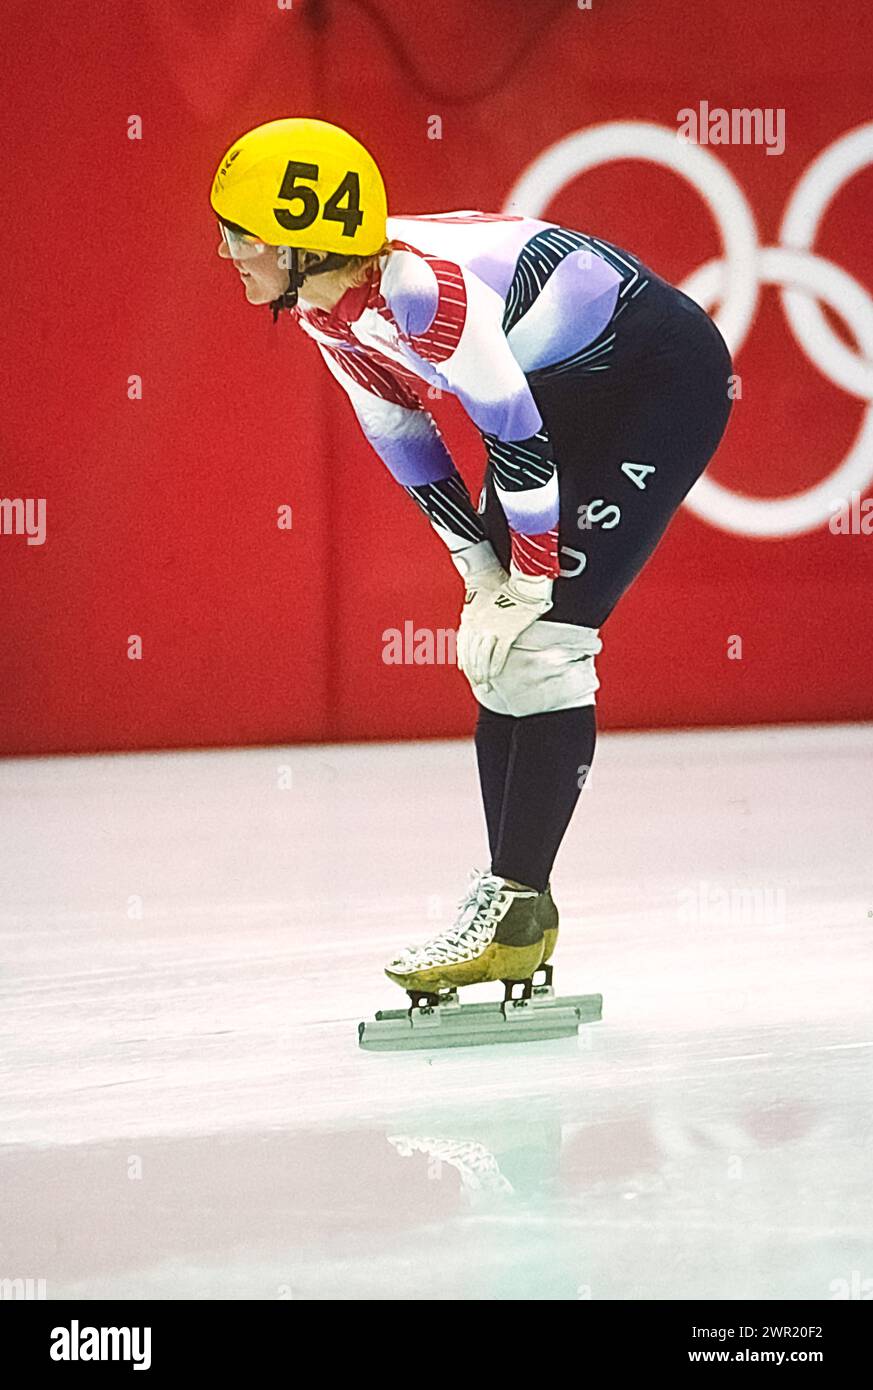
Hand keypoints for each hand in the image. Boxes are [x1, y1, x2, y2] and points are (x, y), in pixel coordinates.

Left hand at [457, 563, 553, 687]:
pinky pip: (498, 654)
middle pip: (471, 655)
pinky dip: (495, 666)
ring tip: (485, 682)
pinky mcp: (507, 632)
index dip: (463, 661)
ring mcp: (491, 630)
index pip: (463, 646)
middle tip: (476, 683)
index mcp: (470, 619)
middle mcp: (477, 626)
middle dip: (473, 672)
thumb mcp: (480, 603)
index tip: (465, 671)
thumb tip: (471, 634)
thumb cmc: (502, 590)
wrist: (520, 585)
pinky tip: (495, 674)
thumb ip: (474, 618)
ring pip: (482, 657)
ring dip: (483, 672)